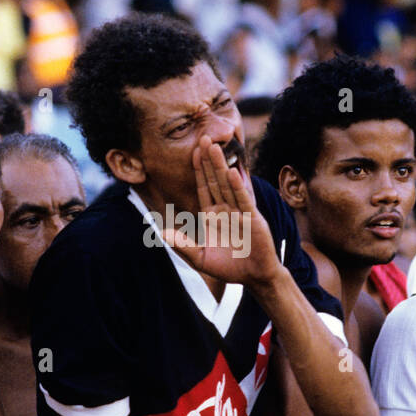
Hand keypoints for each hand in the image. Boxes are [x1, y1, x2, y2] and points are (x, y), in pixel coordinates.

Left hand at [161, 136, 281, 287]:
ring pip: (227, 185)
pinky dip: (236, 186)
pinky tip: (230, 172)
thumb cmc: (229, 267)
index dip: (198, 170)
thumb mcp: (200, 258)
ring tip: (214, 147)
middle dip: (208, 160)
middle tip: (203, 137)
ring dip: (220, 166)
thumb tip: (162, 233)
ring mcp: (239, 212)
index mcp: (212, 215)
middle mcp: (226, 209)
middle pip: (214, 180)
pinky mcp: (251, 218)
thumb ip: (183, 246)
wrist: (254, 277)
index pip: (204, 188)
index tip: (193, 152)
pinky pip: (242, 200)